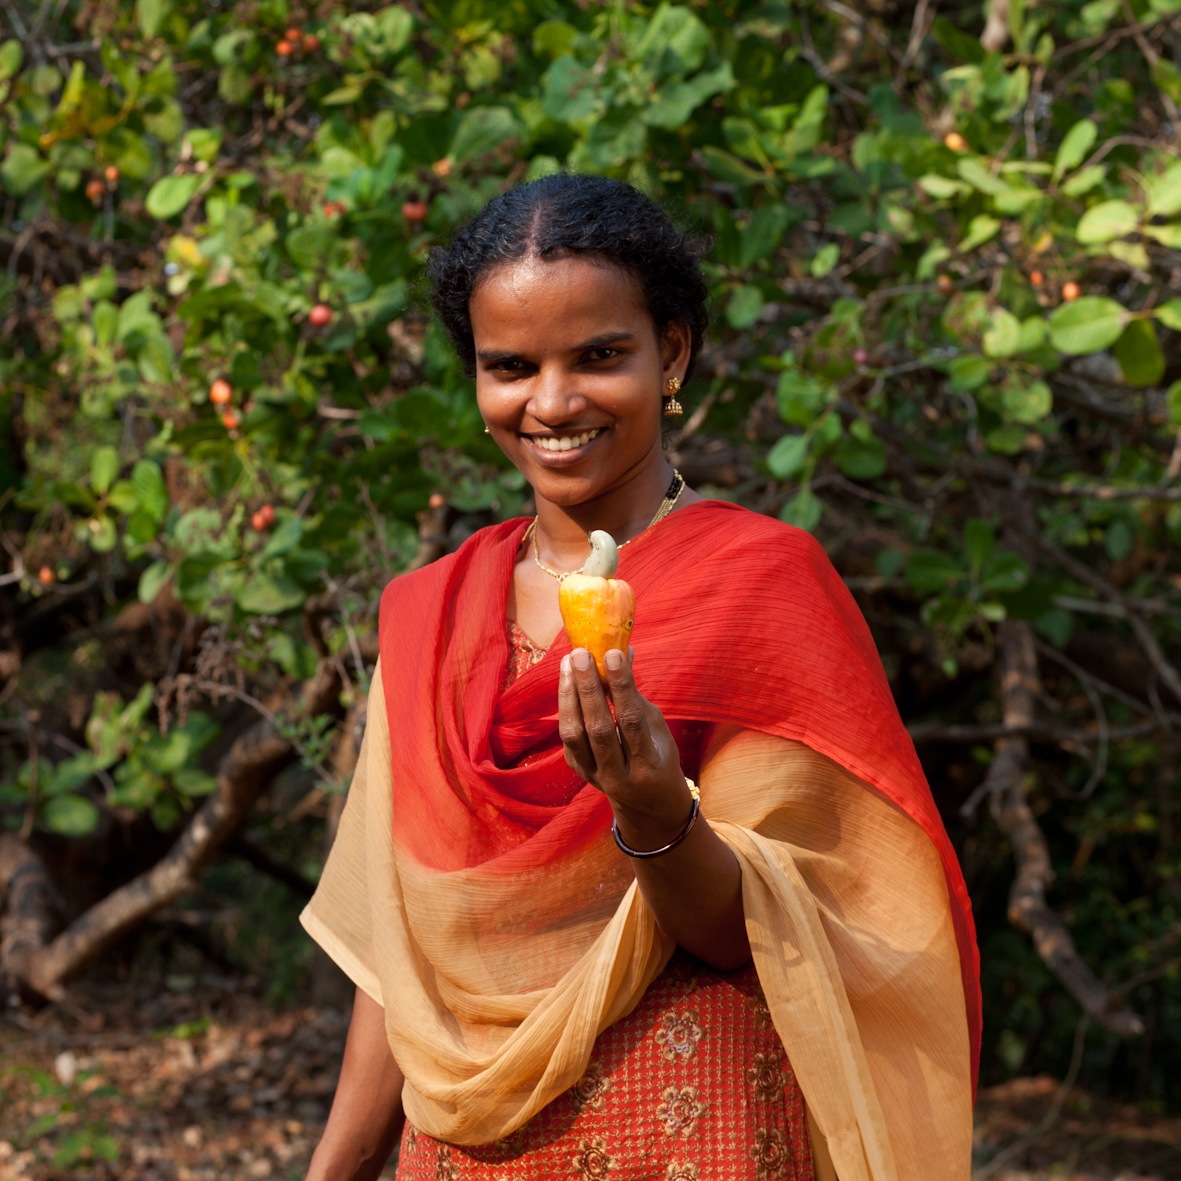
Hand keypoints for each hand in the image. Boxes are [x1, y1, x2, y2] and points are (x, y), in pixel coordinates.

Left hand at [558, 646, 687, 823]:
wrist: (647, 804)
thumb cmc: (658, 756)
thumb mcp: (657, 728)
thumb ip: (635, 695)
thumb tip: (621, 651)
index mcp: (647, 766)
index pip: (630, 721)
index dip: (621, 686)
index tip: (613, 654)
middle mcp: (618, 776)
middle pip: (597, 728)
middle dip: (588, 687)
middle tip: (581, 654)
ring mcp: (594, 777)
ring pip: (574, 735)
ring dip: (569, 696)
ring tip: (568, 663)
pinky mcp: (578, 771)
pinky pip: (568, 738)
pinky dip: (567, 708)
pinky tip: (567, 682)